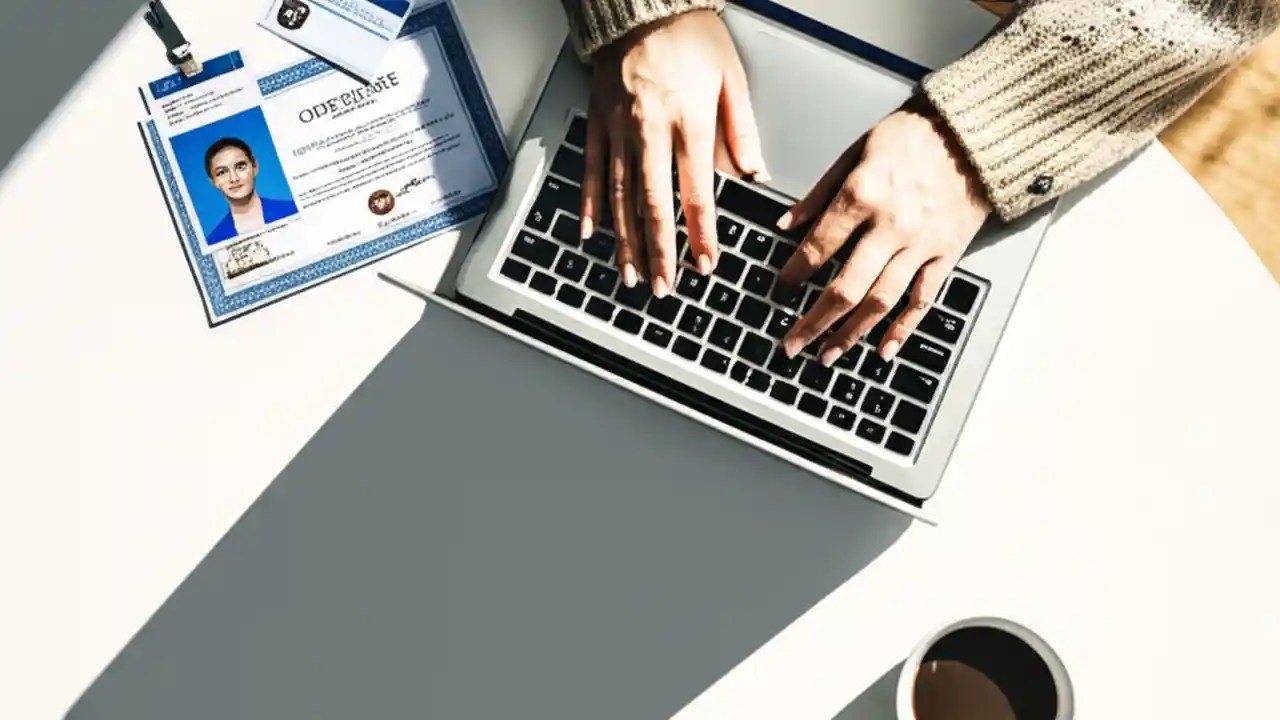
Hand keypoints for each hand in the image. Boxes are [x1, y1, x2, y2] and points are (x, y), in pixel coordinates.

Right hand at [580, 10, 766, 296]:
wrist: (641, 1)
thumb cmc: (688, 34)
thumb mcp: (730, 76)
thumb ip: (741, 129)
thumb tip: (755, 172)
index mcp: (688, 121)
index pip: (696, 192)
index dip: (701, 234)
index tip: (706, 264)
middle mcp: (650, 130)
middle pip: (653, 204)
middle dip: (659, 251)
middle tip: (662, 286)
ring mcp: (618, 128)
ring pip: (618, 195)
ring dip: (625, 240)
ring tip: (629, 273)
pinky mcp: (597, 121)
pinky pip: (589, 170)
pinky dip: (589, 205)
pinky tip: (591, 233)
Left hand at [777, 95, 990, 365]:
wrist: (974, 131)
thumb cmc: (914, 135)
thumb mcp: (856, 150)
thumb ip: (819, 193)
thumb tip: (785, 225)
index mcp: (862, 195)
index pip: (818, 247)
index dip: (793, 274)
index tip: (779, 289)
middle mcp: (891, 225)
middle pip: (846, 287)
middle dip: (814, 322)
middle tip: (792, 344)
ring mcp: (921, 244)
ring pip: (881, 301)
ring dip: (851, 334)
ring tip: (827, 355)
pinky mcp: (946, 254)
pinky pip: (923, 299)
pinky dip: (903, 329)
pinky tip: (883, 350)